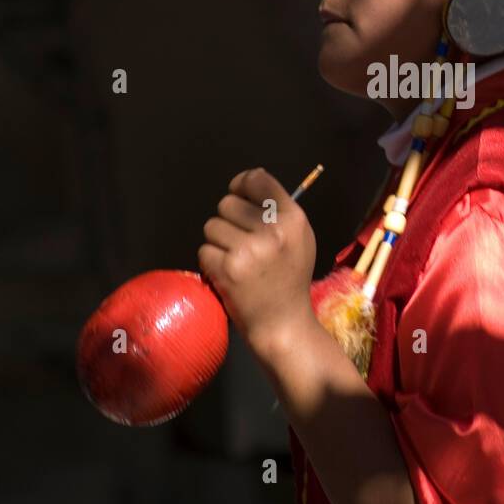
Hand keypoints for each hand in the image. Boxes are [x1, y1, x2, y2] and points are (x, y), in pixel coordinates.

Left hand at [197, 167, 316, 355]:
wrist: (283, 324)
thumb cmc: (289, 280)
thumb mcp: (299, 239)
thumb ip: (278, 211)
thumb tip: (246, 184)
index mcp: (294, 219)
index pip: (257, 179)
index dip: (240, 184)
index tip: (237, 195)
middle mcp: (273, 231)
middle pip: (227, 203)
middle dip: (228, 221)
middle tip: (242, 244)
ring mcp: (250, 250)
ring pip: (212, 227)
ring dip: (218, 243)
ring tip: (238, 262)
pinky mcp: (228, 269)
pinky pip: (204, 250)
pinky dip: (211, 263)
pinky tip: (229, 275)